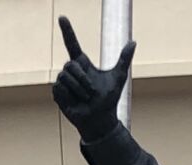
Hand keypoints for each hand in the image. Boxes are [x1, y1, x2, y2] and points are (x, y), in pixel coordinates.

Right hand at [53, 15, 135, 142]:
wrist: (100, 120)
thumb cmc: (109, 100)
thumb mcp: (118, 78)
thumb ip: (124, 59)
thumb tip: (133, 42)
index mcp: (83, 64)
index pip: (72, 44)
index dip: (67, 31)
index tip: (62, 17)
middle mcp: (72, 71)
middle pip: (69, 65)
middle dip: (82, 79)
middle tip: (91, 92)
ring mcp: (63, 82)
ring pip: (64, 76)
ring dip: (78, 89)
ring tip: (85, 99)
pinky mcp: (58, 94)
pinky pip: (59, 87)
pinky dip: (69, 95)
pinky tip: (75, 102)